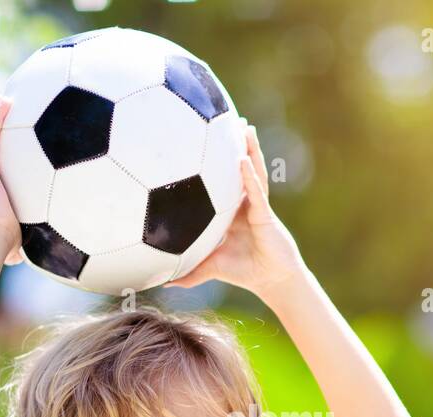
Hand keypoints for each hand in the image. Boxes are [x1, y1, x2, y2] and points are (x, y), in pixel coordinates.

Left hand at [166, 119, 304, 296]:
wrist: (270, 281)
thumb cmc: (244, 272)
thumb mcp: (209, 268)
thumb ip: (188, 272)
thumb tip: (161, 282)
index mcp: (230, 211)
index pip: (222, 180)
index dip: (216, 159)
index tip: (203, 138)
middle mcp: (244, 203)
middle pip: (240, 168)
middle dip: (236, 143)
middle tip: (229, 118)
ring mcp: (257, 206)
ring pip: (253, 172)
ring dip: (249, 149)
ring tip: (245, 127)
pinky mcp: (265, 215)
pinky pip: (257, 192)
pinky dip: (249, 176)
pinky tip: (242, 159)